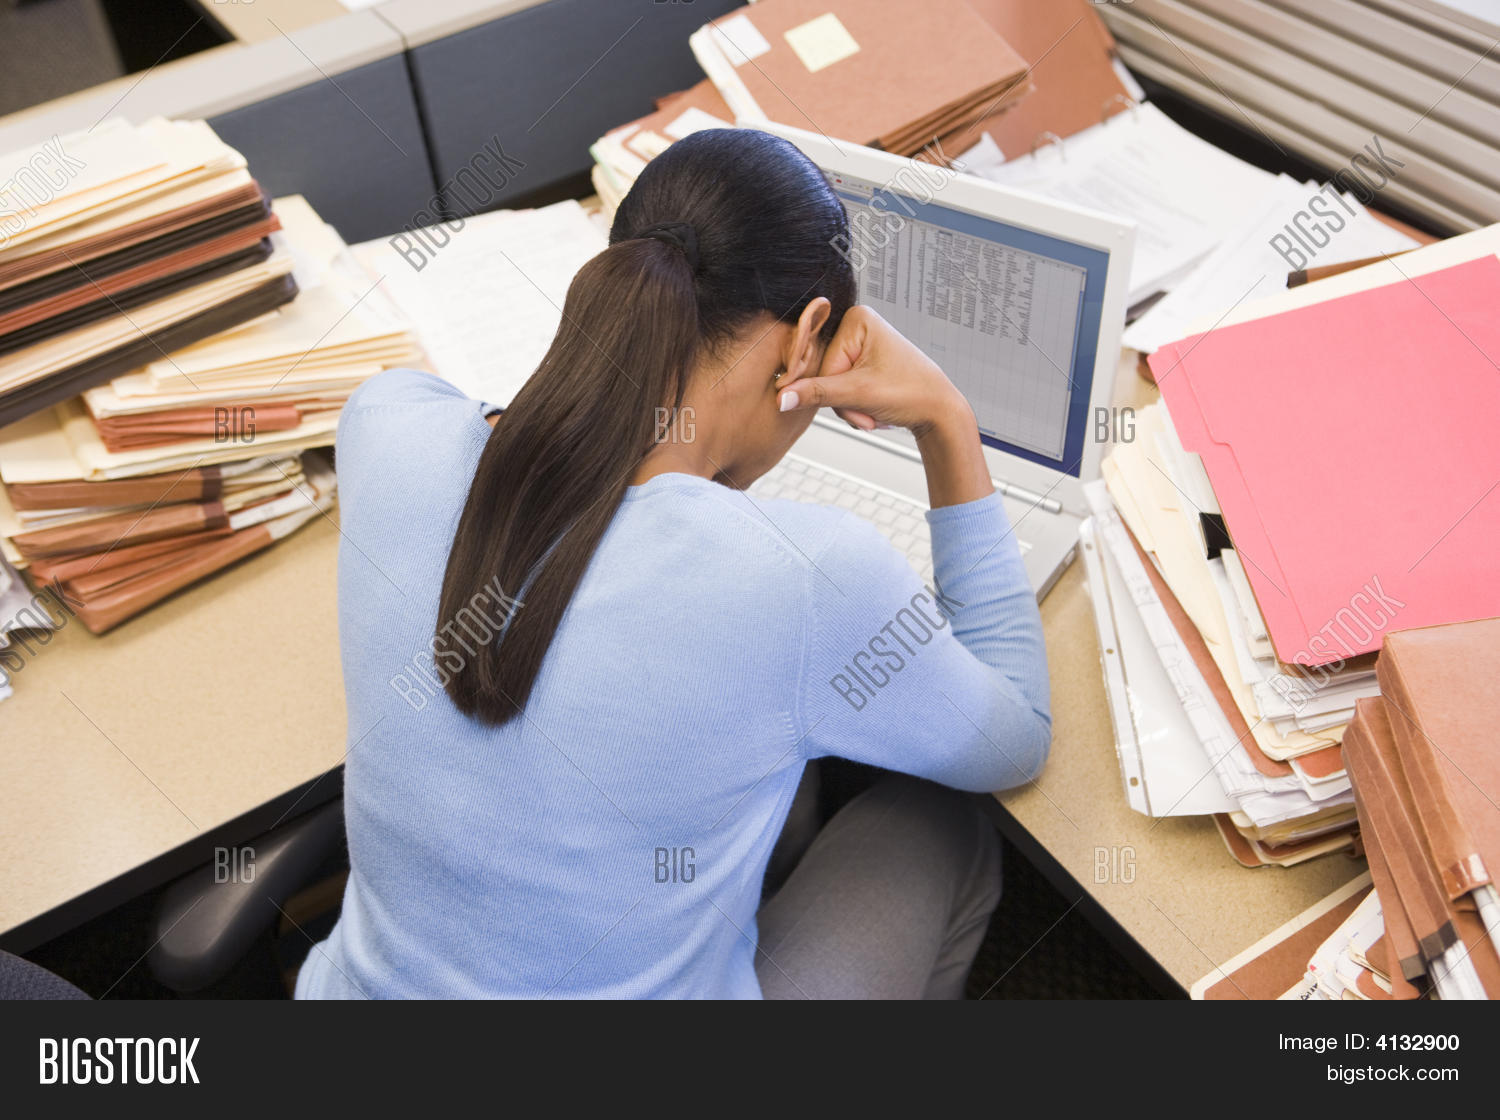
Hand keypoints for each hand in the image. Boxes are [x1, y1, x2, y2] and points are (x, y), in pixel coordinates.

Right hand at [777, 305, 971, 437]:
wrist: (940, 412)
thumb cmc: (912, 393)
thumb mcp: (859, 394)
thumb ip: (816, 394)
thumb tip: (781, 397)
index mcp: (857, 319)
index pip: (822, 364)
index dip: (837, 392)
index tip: (861, 402)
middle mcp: (858, 325)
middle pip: (827, 375)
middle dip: (847, 402)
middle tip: (870, 411)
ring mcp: (862, 344)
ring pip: (835, 386)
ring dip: (853, 408)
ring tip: (876, 410)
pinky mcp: (866, 360)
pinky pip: (845, 388)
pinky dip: (858, 405)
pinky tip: (876, 406)